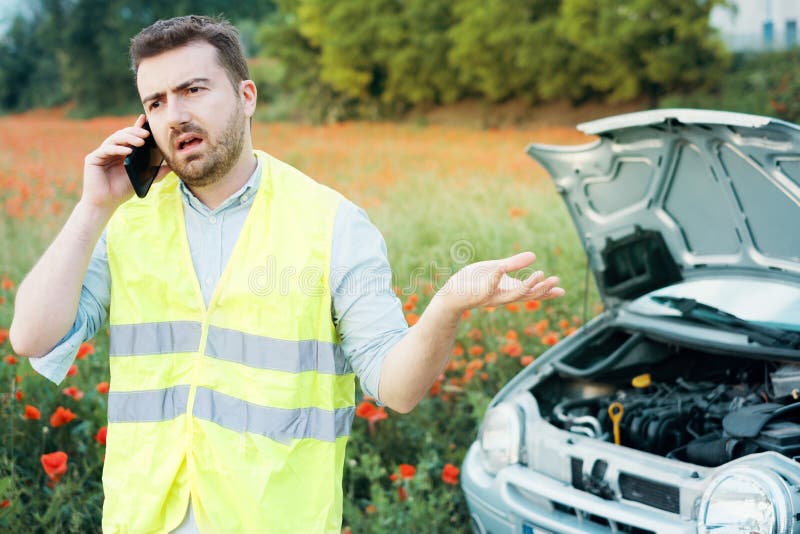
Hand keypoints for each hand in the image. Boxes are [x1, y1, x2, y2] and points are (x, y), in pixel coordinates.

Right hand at [81, 114, 169, 212]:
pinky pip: (106, 149)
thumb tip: (173, 166)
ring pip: (114, 139)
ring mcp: (102, 153)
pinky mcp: (93, 158)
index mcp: (122, 152)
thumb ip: (156, 172)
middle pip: (123, 135)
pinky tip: (128, 151)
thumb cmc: (122, 191)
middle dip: (135, 132)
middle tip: (147, 134)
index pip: (130, 137)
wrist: (106, 203)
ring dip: (128, 138)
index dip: (137, 127)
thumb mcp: (142, 179)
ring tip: (141, 142)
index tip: (146, 119)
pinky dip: (118, 148)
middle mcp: (111, 150)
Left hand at [435, 252, 563, 315]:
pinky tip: (501, 269)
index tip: (562, 290)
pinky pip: (488, 286)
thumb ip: (513, 264)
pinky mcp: (478, 293)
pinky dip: (495, 278)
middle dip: (542, 289)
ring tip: (540, 275)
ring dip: (527, 285)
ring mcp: (491, 296)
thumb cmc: (473, 281)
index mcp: (508, 290)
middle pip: (526, 295)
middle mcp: (503, 296)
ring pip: (512, 294)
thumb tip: (534, 256)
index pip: (530, 292)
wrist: (451, 293)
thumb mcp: (496, 268)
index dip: (546, 292)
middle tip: (556, 281)